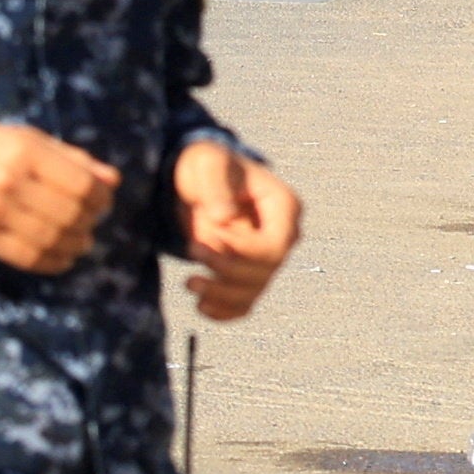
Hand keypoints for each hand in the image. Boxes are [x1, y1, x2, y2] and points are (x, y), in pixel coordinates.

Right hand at [0, 118, 121, 272]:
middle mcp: (7, 181)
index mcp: (22, 150)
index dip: (100, 198)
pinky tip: (61, 258)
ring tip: (80, 242)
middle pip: (69, 214)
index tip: (102, 201)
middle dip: (89, 222)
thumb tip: (112, 180)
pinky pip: (27, 258)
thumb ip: (68, 158)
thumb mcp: (22, 137)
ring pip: (51, 239)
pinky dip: (52, 263)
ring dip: (75, 245)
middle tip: (91, 223)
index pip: (81, 184)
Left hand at [172, 140, 305, 320]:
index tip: (211, 233)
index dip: (244, 250)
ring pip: (253, 292)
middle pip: (265, 272)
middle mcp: (283, 236)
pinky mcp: (250, 274)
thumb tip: (224, 217)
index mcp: (284, 207)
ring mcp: (268, 258)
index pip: (275, 246)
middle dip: (227, 270)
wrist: (196, 179)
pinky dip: (224, 311)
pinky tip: (201, 306)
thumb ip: (216, 185)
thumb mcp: (208, 163)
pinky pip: (243, 304)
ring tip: (189, 282)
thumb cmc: (206, 165)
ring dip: (221, 295)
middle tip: (192, 249)